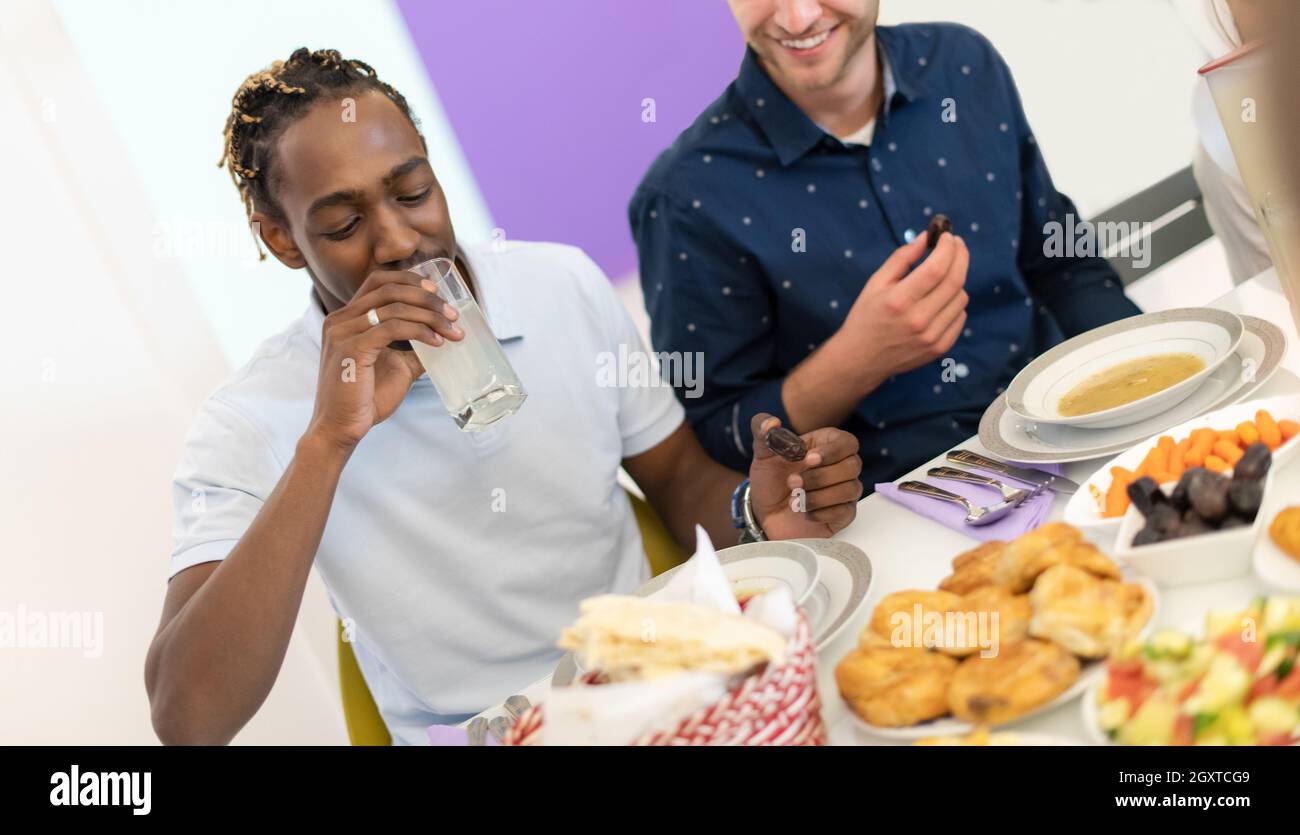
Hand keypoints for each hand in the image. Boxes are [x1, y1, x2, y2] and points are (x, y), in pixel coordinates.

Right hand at [305, 268, 464, 449]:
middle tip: (453, 313)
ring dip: (430, 315)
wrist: (341, 428)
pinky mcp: (351, 349)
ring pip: (394, 307)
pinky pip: (392, 328)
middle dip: (427, 297)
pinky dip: (420, 331)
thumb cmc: (365, 399)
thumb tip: (445, 337)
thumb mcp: (397, 366)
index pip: (378, 281)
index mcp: (347, 318)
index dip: (410, 280)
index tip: (437, 291)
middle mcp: (341, 319)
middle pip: (389, 289)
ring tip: (453, 330)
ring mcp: (343, 332)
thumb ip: (415, 349)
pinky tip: (437, 342)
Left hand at [747, 413, 861, 538]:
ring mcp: (845, 492)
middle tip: (792, 482)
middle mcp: (841, 467)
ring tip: (793, 500)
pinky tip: (804, 512)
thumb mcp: (763, 454)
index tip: (808, 459)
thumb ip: (763, 432)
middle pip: (853, 466)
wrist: (764, 513)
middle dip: (820, 476)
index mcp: (827, 446)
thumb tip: (772, 422)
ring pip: (849, 489)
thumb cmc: (770, 480)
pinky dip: (821, 513)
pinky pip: (845, 512)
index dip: (832, 451)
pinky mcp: (843, 515)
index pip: (848, 442)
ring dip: (818, 496)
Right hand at [837, 230, 969, 388]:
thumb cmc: (866, 316)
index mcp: (899, 301)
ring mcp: (931, 337)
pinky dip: (954, 304)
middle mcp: (918, 320)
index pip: (936, 268)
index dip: (948, 248)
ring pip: (961, 297)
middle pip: (955, 281)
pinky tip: (939, 302)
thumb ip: (902, 258)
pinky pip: (960, 317)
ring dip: (955, 281)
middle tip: (957, 245)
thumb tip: (927, 237)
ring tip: (939, 279)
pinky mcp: (940, 348)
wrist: (860, 359)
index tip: (949, 236)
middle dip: (960, 256)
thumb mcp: (876, 283)